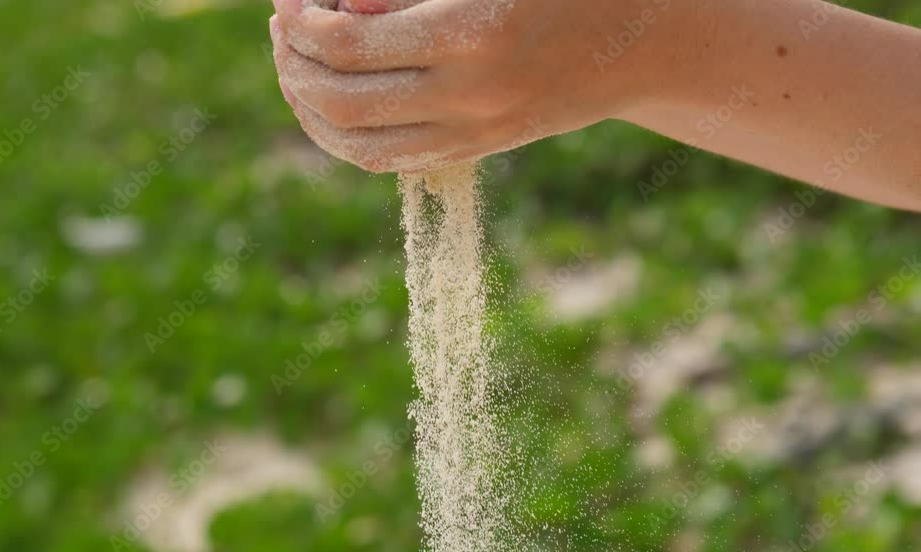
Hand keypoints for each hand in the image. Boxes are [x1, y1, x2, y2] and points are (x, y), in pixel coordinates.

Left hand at [270, 0, 697, 171]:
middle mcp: (468, 95)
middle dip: (292, 65)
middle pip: (340, 101)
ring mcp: (474, 133)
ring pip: (357, 145)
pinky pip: (389, 160)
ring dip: (309, 109)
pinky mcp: (478, 150)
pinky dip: (344, 138)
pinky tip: (330, 104)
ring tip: (296, 69)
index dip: (300, 22)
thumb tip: (337, 4)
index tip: (287, 1)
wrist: (644, 41)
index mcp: (470, 31)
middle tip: (283, 31)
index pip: (346, 43)